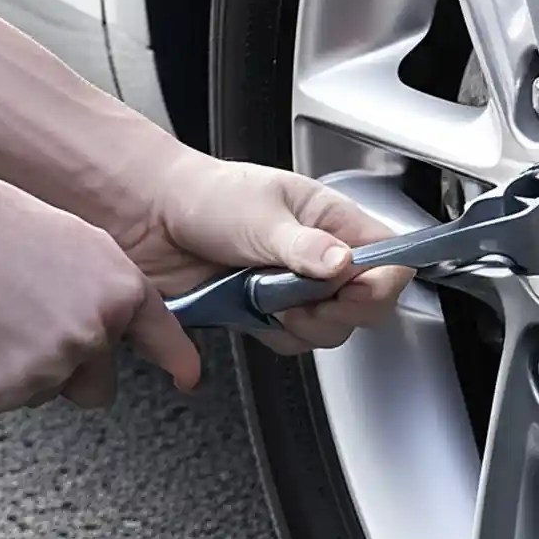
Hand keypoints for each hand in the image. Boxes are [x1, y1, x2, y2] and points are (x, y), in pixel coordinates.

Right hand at [0, 177, 200, 415]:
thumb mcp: (78, 245)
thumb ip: (110, 292)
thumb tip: (121, 329)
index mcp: (120, 293)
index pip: (164, 341)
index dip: (178, 363)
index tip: (188, 379)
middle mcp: (93, 335)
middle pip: (98, 385)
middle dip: (70, 368)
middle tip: (26, 323)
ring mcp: (46, 368)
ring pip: (45, 392)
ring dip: (22, 369)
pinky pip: (0, 402)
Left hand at [114, 153, 414, 354]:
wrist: (149, 217)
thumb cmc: (205, 196)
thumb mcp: (259, 215)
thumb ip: (303, 247)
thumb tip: (343, 265)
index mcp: (332, 221)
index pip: (389, 258)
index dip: (382, 281)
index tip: (355, 288)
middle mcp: (321, 257)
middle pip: (367, 304)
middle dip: (341, 310)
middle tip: (306, 300)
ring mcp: (296, 290)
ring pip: (332, 329)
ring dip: (306, 325)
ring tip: (272, 300)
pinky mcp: (267, 315)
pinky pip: (293, 342)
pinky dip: (279, 336)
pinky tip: (254, 311)